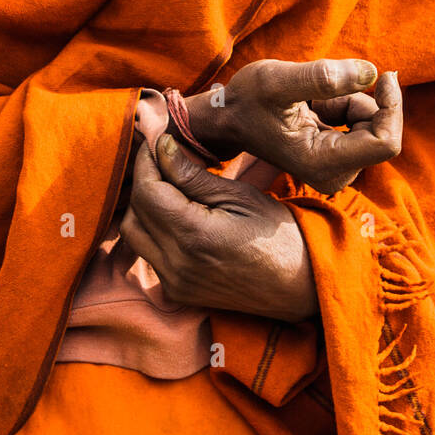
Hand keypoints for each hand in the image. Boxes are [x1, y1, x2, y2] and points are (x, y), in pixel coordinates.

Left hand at [119, 135, 318, 321]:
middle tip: (164, 159)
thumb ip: (192, 175)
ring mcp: (175, 283)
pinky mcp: (178, 292)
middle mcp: (177, 265)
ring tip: (169, 185)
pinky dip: (154, 229)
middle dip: (144, 180)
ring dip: (144, 206)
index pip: (147, 192)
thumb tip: (160, 147)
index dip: (146, 162)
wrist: (299, 283)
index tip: (156, 142)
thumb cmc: (277, 234)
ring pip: (134, 235)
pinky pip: (149, 254)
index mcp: (195, 237)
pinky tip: (177, 213)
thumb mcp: (238, 195)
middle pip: (134, 213)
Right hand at [185, 62, 402, 195]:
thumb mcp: (278, 80)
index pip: (385, 143)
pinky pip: (360, 125)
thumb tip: (372, 72)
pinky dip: (343, 107)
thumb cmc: (247, 100)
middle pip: (382, 133)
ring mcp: (335, 168)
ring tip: (310, 99)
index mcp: (322, 162)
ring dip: (349, 102)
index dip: (393, 107)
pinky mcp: (336, 158)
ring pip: (371, 125)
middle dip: (363, 100)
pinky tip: (313, 106)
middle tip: (329, 82)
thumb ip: (323, 77)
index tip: (386, 74)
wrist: (228, 119)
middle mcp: (333, 174)